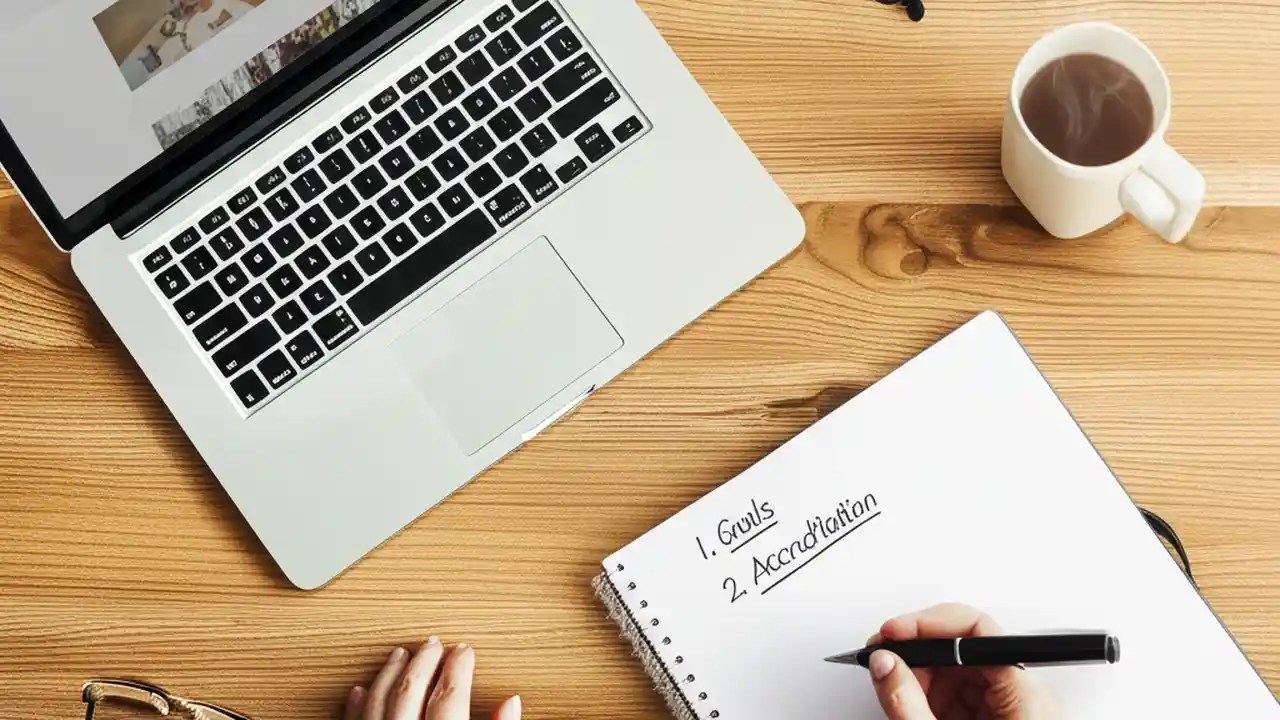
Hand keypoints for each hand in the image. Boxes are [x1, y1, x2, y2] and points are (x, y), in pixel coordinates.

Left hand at [344, 637, 520, 719]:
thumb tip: (511, 704)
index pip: (451, 695)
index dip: (460, 668)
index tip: (465, 651)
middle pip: (411, 691)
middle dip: (425, 662)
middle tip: (435, 643)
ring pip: (378, 700)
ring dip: (390, 674)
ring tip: (401, 654)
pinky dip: (357, 704)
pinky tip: (361, 690)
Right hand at [866, 604, 1062, 719]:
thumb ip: (908, 703)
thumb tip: (884, 663)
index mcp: (1027, 698)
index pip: (978, 631)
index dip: (928, 624)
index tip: (894, 631)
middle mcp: (1028, 698)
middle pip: (965, 648)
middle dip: (917, 650)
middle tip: (882, 655)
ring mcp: (1013, 709)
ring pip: (958, 670)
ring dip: (920, 674)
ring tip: (893, 683)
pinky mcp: (998, 719)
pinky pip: (960, 693)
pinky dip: (929, 694)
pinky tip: (911, 701)